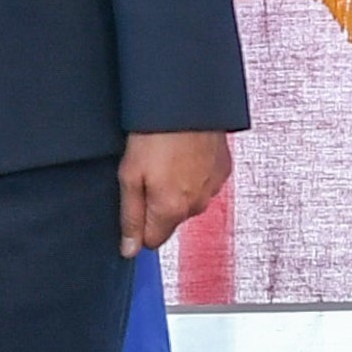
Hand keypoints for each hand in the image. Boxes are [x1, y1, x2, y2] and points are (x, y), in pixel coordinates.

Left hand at [118, 129, 231, 258]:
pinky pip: (204, 184)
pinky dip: (194, 174)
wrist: (187, 102)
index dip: (139, 224)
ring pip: (189, 202)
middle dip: (157, 203)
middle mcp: (196, 205)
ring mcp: (213, 188)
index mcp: (171, 210)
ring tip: (167, 158)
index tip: (135, 200)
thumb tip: (129, 249)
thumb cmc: (155, 134)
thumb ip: (130, 217)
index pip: (152, 241)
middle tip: (149, 172)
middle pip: (170, 220)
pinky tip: (184, 153)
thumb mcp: (129, 176)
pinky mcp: (223, 171)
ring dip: (177, 187)